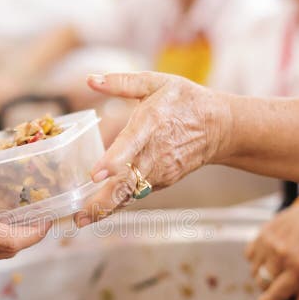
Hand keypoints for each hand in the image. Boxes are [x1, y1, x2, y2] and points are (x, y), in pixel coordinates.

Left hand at [74, 72, 228, 225]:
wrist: (220, 126)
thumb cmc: (185, 100)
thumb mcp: (157, 82)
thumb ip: (122, 82)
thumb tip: (90, 79)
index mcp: (151, 123)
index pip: (130, 144)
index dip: (114, 161)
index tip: (96, 174)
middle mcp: (155, 152)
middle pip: (127, 181)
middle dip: (103, 200)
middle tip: (79, 216)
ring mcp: (160, 171)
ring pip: (131, 193)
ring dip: (107, 208)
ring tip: (82, 219)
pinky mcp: (163, 181)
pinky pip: (137, 193)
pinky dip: (119, 203)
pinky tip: (99, 211)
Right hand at [245, 202, 298, 299]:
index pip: (274, 295)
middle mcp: (282, 255)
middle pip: (262, 283)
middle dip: (269, 286)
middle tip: (281, 279)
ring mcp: (270, 242)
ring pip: (254, 270)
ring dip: (263, 271)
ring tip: (279, 263)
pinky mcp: (262, 232)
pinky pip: (250, 255)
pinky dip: (258, 257)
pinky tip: (271, 252)